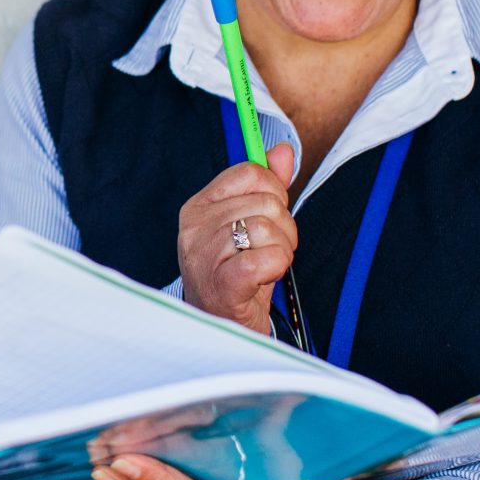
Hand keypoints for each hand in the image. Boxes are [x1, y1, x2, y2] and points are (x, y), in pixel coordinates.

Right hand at [178, 142, 298, 330]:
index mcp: (198, 206)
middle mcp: (195, 227)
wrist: (221, 330)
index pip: (249, 173)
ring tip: (267, 266)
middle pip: (266, 202)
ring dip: (282, 251)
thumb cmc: (235, 276)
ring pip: (269, 229)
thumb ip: (266, 186)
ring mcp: (204, 256)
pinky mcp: (221, 284)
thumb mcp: (248, 226)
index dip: (273, 192)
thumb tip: (282, 150)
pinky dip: (277, 267)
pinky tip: (266, 278)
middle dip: (284, 228)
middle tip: (270, 250)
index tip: (270, 217)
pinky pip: (266, 258)